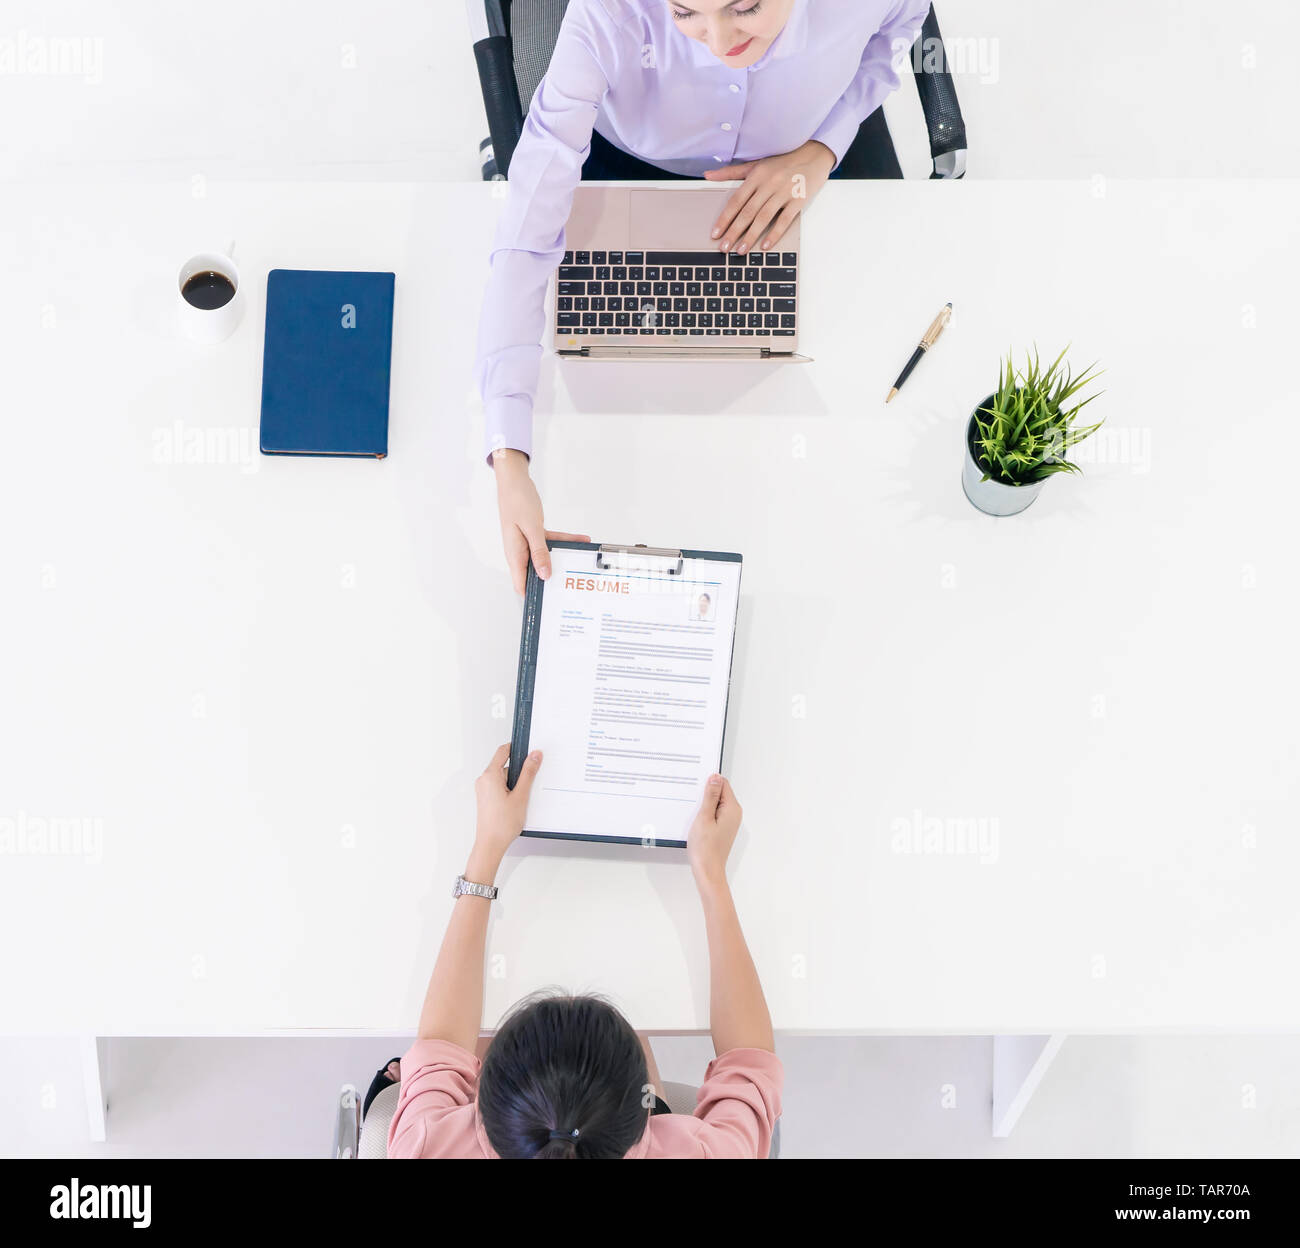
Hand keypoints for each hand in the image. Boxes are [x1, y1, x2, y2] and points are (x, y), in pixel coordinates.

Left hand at [469, 743, 541, 878]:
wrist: (490, 844)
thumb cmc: (502, 824)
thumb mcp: (521, 795)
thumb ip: (529, 773)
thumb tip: (535, 755)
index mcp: (490, 775)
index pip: (503, 751)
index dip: (517, 748)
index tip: (529, 750)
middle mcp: (484, 780)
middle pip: (504, 765)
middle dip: (519, 770)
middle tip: (531, 780)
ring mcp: (484, 790)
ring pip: (503, 777)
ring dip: (515, 783)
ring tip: (523, 798)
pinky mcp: (486, 798)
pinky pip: (499, 786)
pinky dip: (510, 790)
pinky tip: (517, 802)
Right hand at [493, 449, 589, 594]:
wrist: (514, 480)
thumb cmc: (517, 500)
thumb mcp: (531, 527)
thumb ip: (539, 551)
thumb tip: (544, 574)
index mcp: (514, 553)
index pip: (521, 583)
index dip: (532, 596)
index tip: (546, 605)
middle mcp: (519, 550)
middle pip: (535, 573)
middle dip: (551, 580)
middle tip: (570, 588)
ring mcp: (526, 542)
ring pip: (546, 556)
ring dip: (562, 557)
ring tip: (580, 561)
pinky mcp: (533, 533)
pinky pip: (550, 541)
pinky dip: (564, 541)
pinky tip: (580, 540)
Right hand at [687, 774, 742, 888]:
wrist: (708, 870)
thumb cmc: (706, 848)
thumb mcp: (704, 817)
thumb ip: (710, 796)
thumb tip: (715, 778)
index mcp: (732, 808)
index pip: (722, 784)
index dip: (708, 784)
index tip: (697, 790)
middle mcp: (734, 813)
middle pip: (720, 792)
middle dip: (705, 795)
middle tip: (695, 806)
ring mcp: (729, 821)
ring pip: (716, 803)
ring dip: (704, 806)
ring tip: (696, 817)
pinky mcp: (723, 827)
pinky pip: (715, 812)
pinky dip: (705, 814)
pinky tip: (698, 823)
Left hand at [704, 140, 835, 253]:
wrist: (813, 155)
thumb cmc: (782, 162)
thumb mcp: (756, 164)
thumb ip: (731, 172)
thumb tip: (707, 175)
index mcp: (756, 175)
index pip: (736, 200)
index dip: (724, 218)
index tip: (715, 233)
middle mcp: (769, 183)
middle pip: (747, 212)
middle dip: (734, 232)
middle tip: (724, 248)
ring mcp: (784, 192)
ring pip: (763, 217)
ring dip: (751, 236)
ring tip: (740, 251)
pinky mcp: (798, 200)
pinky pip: (784, 220)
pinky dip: (774, 233)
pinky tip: (765, 245)